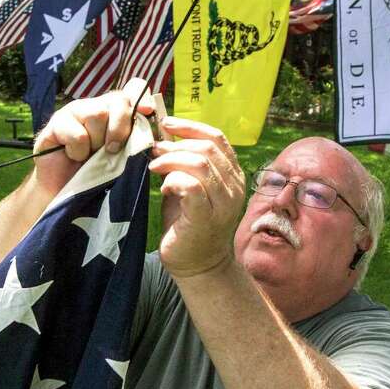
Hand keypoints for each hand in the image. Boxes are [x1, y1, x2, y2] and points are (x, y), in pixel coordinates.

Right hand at [31, 77, 154, 198]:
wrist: (63, 189)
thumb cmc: (93, 172)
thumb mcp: (119, 156)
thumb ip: (132, 139)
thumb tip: (147, 129)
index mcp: (113, 111)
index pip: (132, 89)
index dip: (141, 97)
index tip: (147, 111)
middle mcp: (95, 105)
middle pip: (118, 101)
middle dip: (120, 130)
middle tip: (111, 150)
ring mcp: (74, 111)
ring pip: (97, 114)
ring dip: (97, 142)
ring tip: (89, 155)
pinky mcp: (56, 123)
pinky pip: (78, 134)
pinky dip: (79, 152)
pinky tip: (73, 156)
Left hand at [148, 116, 245, 278]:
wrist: (197, 264)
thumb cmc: (188, 224)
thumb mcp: (189, 187)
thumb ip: (183, 164)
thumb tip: (163, 137)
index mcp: (233, 175)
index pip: (217, 138)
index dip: (190, 126)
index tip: (167, 124)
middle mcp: (234, 186)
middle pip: (207, 148)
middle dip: (176, 144)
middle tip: (155, 150)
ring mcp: (223, 203)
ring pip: (199, 164)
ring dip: (171, 160)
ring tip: (155, 167)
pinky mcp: (206, 217)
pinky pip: (191, 186)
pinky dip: (173, 180)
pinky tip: (164, 187)